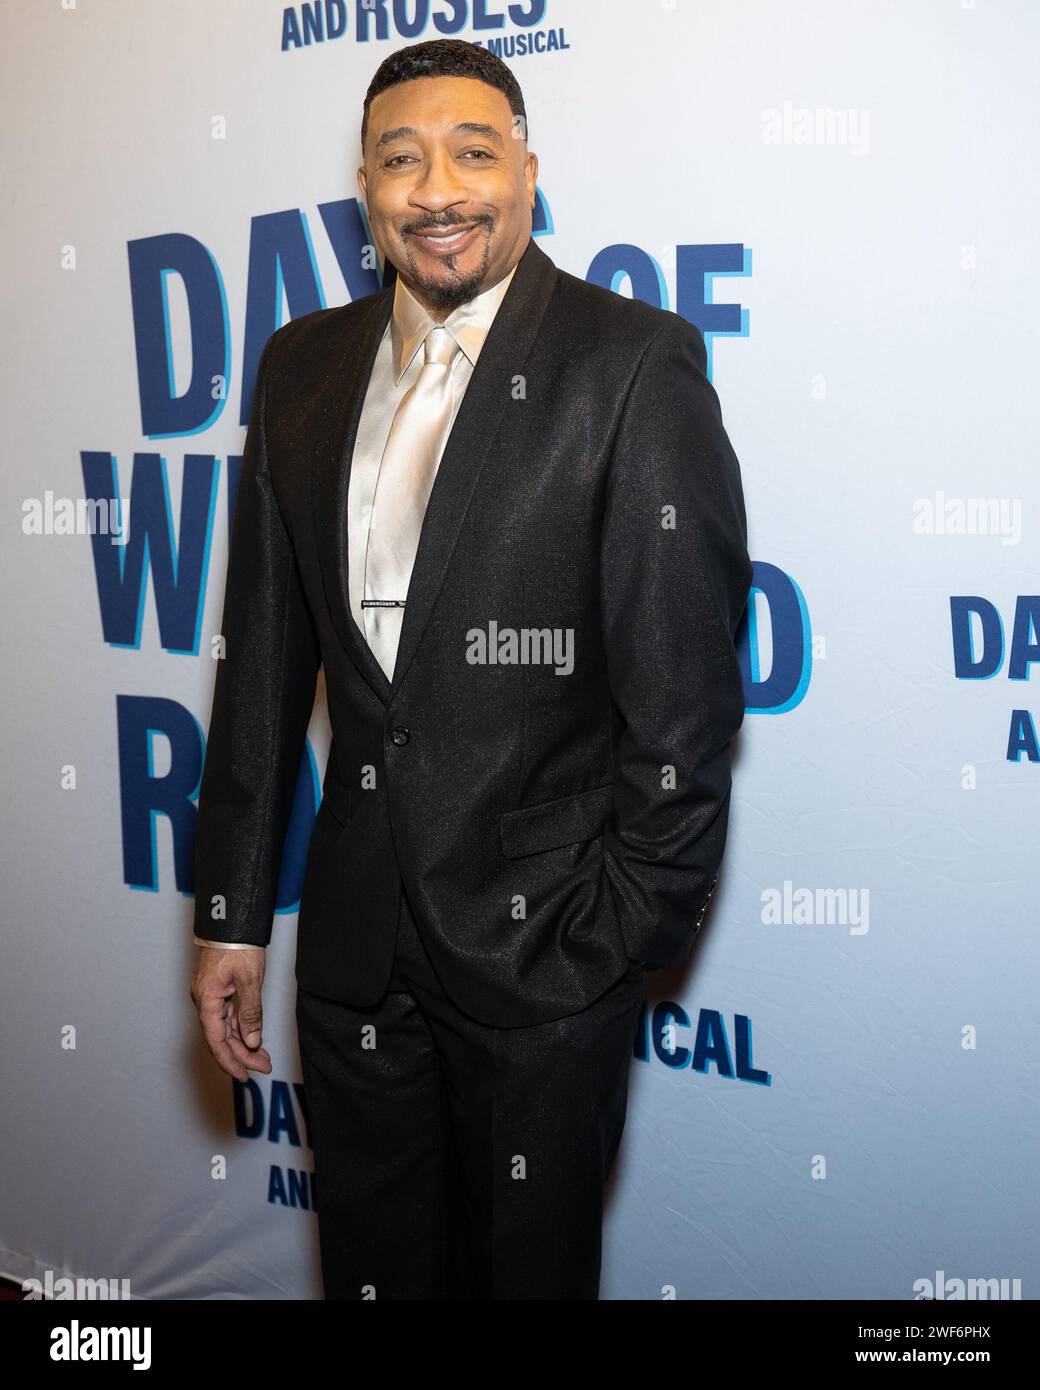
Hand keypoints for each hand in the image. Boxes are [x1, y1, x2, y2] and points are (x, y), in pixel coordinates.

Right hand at [190, 946, 271, 1080]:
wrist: (231, 922)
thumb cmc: (237, 946)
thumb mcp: (250, 980)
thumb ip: (250, 1013)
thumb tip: (252, 1040)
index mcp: (207, 1001)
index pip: (217, 1041)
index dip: (230, 1061)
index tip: (244, 1076)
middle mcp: (204, 1001)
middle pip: (221, 1038)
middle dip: (242, 1055)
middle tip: (264, 1067)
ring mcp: (210, 996)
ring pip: (225, 1029)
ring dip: (243, 1044)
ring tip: (263, 1057)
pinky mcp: (217, 991)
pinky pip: (227, 1016)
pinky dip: (240, 1029)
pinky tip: (253, 1037)